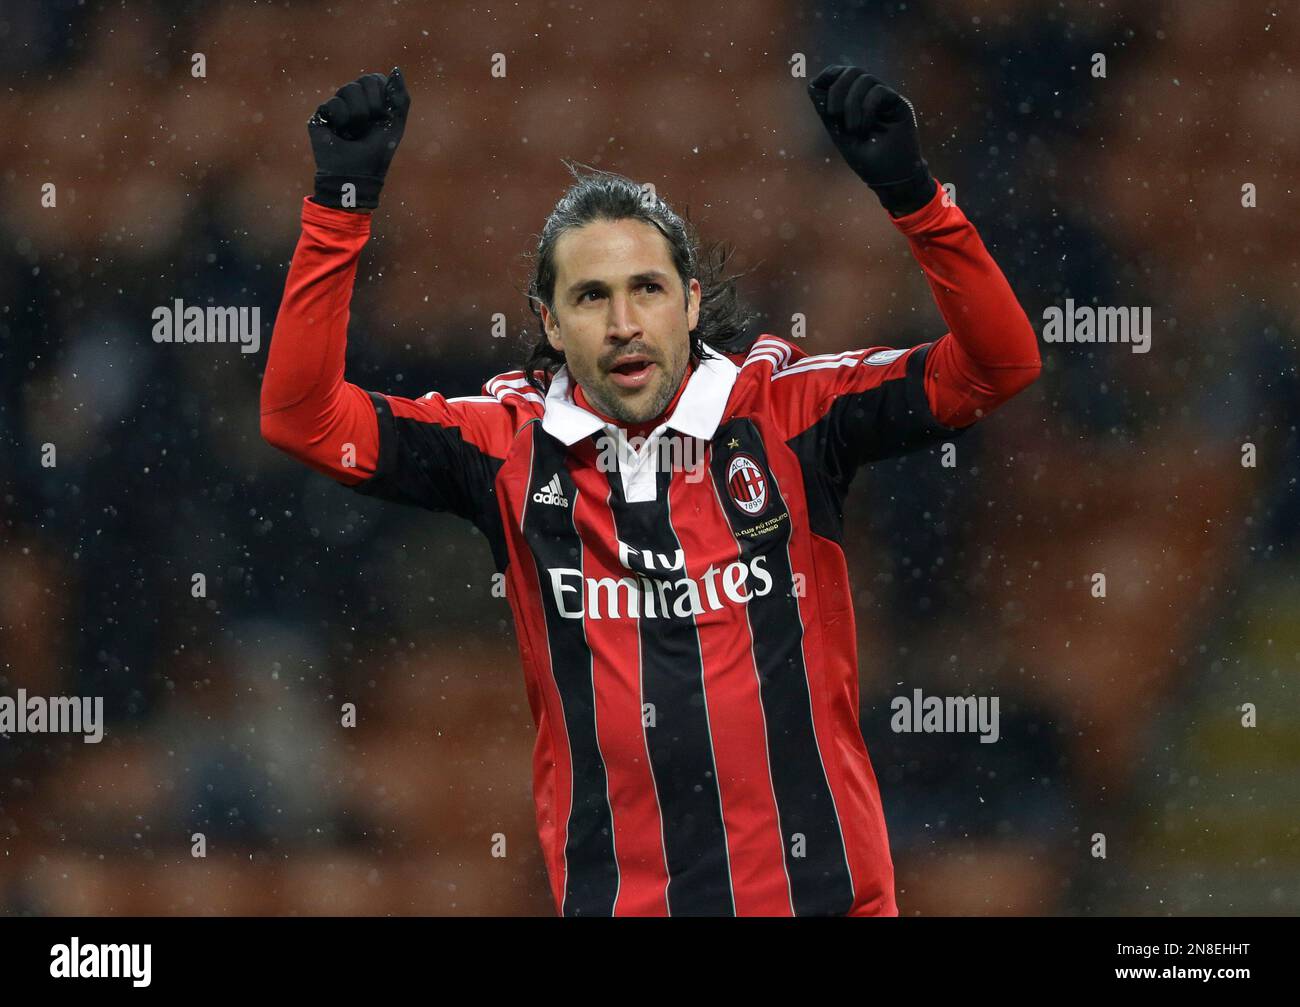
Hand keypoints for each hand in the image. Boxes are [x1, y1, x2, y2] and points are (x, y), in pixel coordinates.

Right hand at [308, 67, 410, 209]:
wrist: (356, 176)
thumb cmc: (377, 154)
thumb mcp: (395, 125)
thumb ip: (400, 98)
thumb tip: (396, 70)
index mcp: (370, 102)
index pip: (375, 79)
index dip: (382, 96)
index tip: (382, 116)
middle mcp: (352, 102)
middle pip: (363, 80)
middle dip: (372, 105)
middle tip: (369, 124)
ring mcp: (336, 107)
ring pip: (348, 89)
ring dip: (358, 115)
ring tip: (354, 132)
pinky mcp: (321, 115)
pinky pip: (333, 104)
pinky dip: (342, 121)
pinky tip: (339, 133)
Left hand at [807, 66, 935, 216]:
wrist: (889, 177)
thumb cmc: (866, 159)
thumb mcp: (839, 134)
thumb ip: (828, 111)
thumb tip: (812, 85)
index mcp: (855, 100)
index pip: (841, 73)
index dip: (828, 75)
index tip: (816, 87)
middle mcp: (870, 95)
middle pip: (852, 71)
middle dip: (837, 90)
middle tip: (834, 115)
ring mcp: (885, 98)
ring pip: (865, 79)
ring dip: (852, 104)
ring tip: (853, 129)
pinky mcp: (899, 104)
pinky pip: (879, 91)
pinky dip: (867, 108)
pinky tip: (866, 127)